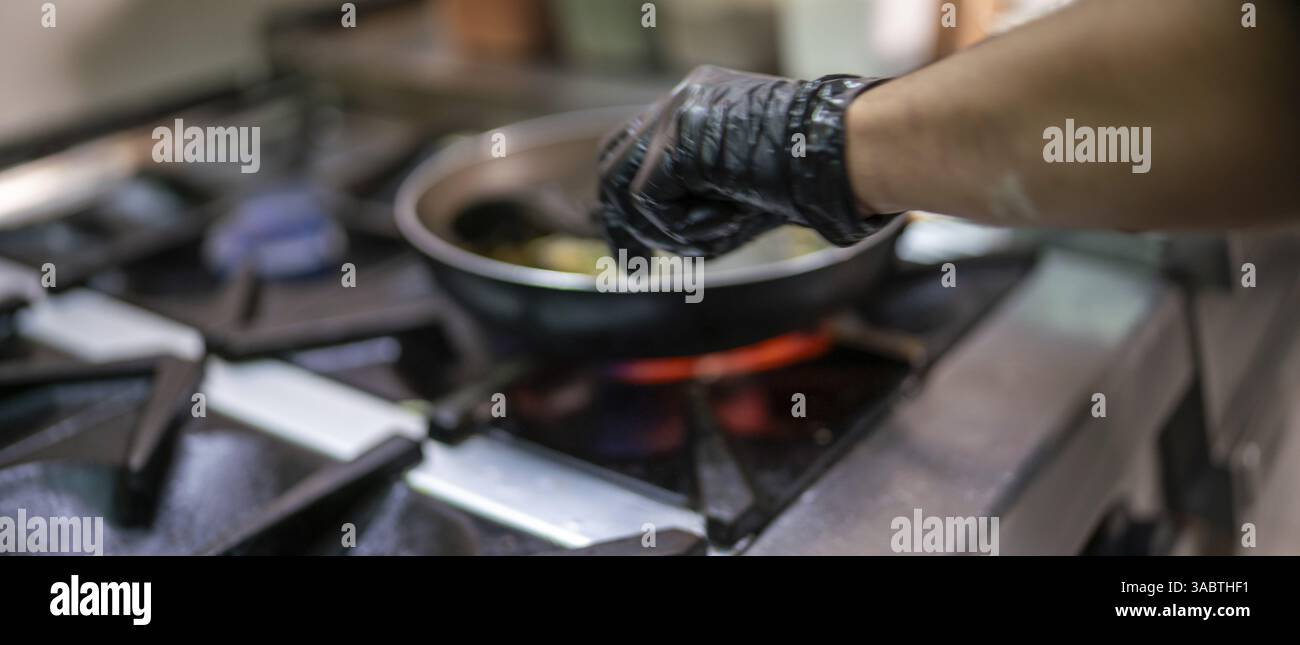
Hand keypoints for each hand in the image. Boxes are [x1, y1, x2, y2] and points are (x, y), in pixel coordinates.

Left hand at [597, 65, 896, 257]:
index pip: (632, 146)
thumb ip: (695, 205)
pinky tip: (734, 219)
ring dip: (667, 232)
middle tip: (630, 263)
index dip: (622, 198)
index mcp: (697, 103)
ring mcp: (676, 114)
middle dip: (618, 219)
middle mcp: (680, 101)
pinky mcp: (678, 139)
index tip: (627, 243)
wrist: (845, 155)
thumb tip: (652, 247)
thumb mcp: (742, 190)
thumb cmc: (813, 179)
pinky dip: (688, 228)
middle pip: (612, 162)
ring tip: (719, 236)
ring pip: (627, 190)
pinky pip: (650, 203)